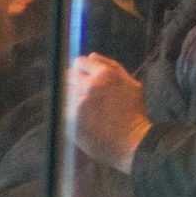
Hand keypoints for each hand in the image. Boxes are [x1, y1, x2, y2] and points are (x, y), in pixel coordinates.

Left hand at [65, 53, 152, 172]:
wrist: (133, 142)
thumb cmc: (134, 114)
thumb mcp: (131, 84)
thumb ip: (112, 67)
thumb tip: (91, 55)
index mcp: (106, 74)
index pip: (79, 62)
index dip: (81, 71)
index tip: (84, 80)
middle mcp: (91, 85)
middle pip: (68, 76)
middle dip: (74, 84)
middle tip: (85, 98)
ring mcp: (79, 101)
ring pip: (63, 92)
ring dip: (71, 98)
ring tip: (86, 110)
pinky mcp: (71, 118)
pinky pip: (61, 109)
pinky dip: (68, 113)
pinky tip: (82, 120)